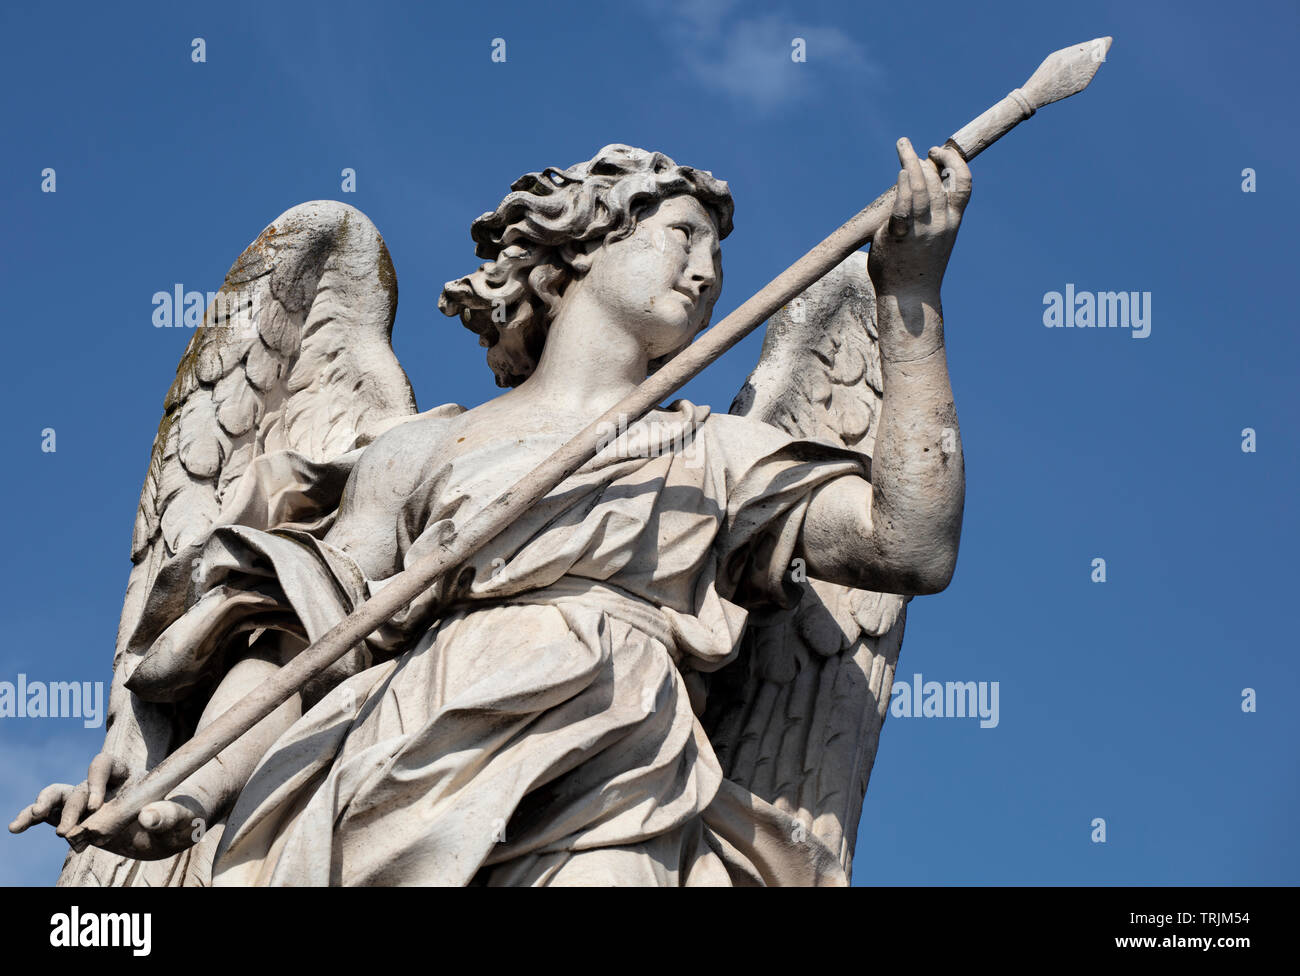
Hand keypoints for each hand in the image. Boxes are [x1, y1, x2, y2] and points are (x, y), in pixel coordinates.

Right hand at [8, 752, 209, 859]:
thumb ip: (171, 815)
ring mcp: (88, 803)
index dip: (95, 780)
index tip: (95, 805)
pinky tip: (17, 827)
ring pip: (60, 796)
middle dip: (71, 808)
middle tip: (70, 832)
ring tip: (31, 822)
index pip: (105, 764)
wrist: (172, 833)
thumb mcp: (186, 818)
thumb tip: (148, 817)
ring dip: (45, 808)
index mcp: (129, 775)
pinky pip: (50, 816)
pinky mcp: (78, 821)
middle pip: (79, 786)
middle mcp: (104, 785)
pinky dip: (33, 818)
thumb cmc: (184, 819)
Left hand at [868, 138, 971, 298]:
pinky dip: (903, 185)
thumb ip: (929, 214)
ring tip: (903, 145)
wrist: (910, 297)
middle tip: (910, 152)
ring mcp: (920, 230)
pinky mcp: (898, 237)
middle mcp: (940, 222)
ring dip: (911, 161)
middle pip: (938, 179)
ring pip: (921, 186)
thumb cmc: (918, 267)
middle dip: (924, 160)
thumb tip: (917, 185)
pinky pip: (902, 206)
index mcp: (952, 221)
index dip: (953, 160)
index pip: (963, 183)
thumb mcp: (933, 237)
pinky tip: (899, 173)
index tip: (938, 150)